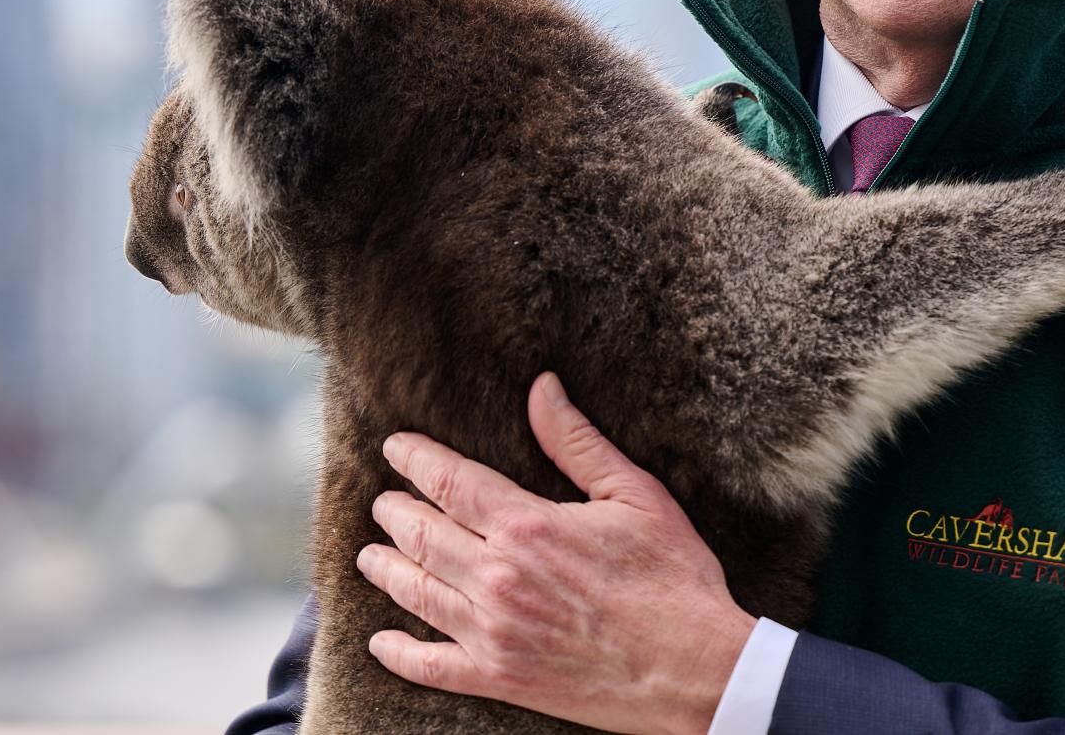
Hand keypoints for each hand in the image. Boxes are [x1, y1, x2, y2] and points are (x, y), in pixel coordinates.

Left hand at [357, 371, 757, 734]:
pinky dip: (398, 654)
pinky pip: (430, 666)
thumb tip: (542, 388)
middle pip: (422, 535)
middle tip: (383, 503)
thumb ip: (578, 443)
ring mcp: (493, 632)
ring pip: (416, 594)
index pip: (450, 481)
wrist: (694, 667)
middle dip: (395, 513)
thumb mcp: (636, 495)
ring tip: (370, 557)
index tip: (396, 448)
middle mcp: (498, 577)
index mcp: (528, 525)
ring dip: (386, 570)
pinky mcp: (500, 677)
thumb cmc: (673, 577)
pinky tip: (381, 643)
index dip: (416, 459)